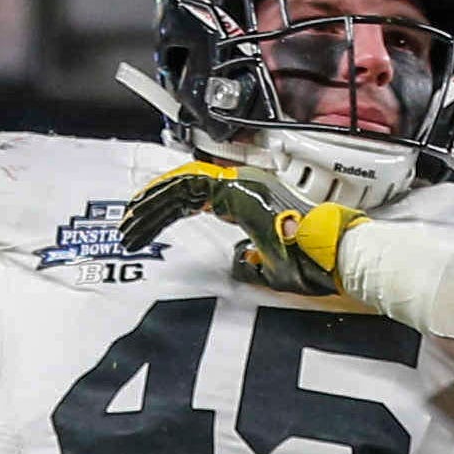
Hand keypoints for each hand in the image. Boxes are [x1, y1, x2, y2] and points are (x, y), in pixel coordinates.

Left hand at [114, 159, 354, 295]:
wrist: (328, 254)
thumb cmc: (310, 263)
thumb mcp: (272, 268)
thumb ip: (252, 262)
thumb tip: (239, 259)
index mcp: (250, 201)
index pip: (197, 198)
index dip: (167, 209)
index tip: (144, 224)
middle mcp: (243, 187)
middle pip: (184, 190)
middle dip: (151, 208)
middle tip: (125, 225)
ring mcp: (240, 184)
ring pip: (181, 186)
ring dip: (151, 205)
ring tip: (127, 224)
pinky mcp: (236, 189)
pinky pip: (189, 188)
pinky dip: (163, 199)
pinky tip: (143, 213)